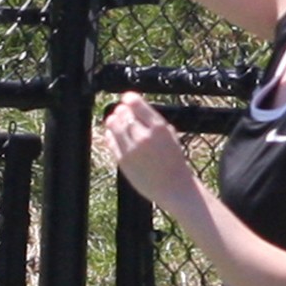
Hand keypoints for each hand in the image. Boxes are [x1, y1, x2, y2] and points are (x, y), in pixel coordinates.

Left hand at [101, 91, 199, 210]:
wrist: (174, 187)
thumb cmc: (174, 160)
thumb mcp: (170, 135)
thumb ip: (153, 122)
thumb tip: (134, 107)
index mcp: (159, 128)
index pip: (135, 103)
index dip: (129, 98)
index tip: (127, 98)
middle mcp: (144, 136)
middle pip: (123, 113)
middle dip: (122, 110)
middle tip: (122, 111)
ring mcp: (132, 149)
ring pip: (114, 125)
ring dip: (114, 120)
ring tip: (115, 120)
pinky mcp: (123, 160)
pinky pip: (111, 141)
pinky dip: (110, 135)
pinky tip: (113, 134)